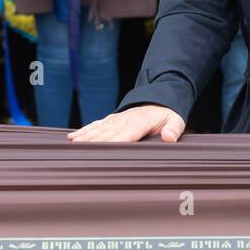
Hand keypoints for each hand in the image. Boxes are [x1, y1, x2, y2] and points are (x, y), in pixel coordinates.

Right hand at [68, 104, 186, 142]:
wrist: (158, 100)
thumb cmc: (166, 115)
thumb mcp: (176, 120)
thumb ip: (173, 129)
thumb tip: (168, 138)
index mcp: (141, 120)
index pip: (128, 132)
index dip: (118, 139)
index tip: (107, 147)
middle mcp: (126, 118)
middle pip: (109, 131)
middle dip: (96, 140)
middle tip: (83, 149)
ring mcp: (117, 118)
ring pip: (100, 127)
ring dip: (87, 135)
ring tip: (75, 143)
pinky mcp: (111, 119)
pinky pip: (96, 124)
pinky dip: (84, 130)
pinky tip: (74, 137)